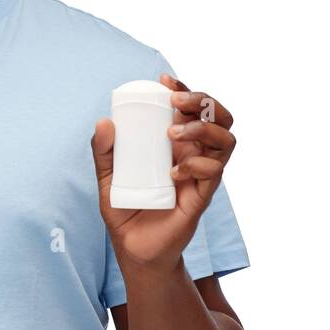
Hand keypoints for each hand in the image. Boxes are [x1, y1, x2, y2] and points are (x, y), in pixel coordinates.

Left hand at [91, 72, 236, 273]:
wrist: (134, 249)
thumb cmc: (125, 211)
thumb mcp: (106, 179)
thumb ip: (103, 152)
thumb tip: (104, 122)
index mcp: (177, 144)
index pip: (192, 108)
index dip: (185, 89)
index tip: (164, 81)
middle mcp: (195, 154)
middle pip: (219, 116)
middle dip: (203, 101)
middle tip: (176, 102)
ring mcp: (202, 174)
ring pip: (225, 140)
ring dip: (202, 129)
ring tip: (172, 134)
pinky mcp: (203, 196)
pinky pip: (214, 172)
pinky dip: (196, 164)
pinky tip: (173, 171)